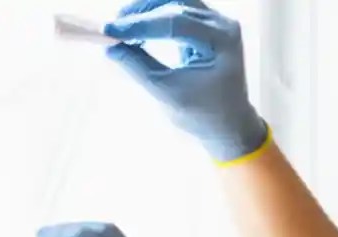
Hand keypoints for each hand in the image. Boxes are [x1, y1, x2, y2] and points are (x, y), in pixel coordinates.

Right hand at [104, 0, 268, 163]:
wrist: (228, 124)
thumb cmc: (203, 114)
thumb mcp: (166, 93)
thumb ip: (137, 66)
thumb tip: (109, 46)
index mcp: (222, 42)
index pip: (176, 22)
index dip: (140, 25)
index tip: (111, 32)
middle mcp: (223, 26)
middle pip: (175, 5)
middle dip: (141, 14)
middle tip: (113, 28)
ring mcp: (217, 23)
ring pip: (175, 2)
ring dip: (147, 11)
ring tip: (123, 27)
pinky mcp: (208, 25)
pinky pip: (179, 10)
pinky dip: (156, 16)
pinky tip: (138, 29)